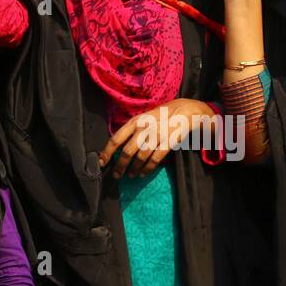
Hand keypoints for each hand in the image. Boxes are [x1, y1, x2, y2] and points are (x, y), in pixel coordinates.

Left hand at [99, 99, 213, 177]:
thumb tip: (117, 146)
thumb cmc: (160, 116)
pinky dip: (147, 169)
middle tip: (117, 175)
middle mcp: (143, 128)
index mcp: (134, 122)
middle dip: (120, 166)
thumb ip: (132, 130)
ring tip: (130, 175)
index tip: (102, 163)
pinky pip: (154, 160)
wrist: (183, 110)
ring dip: (133, 169)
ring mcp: (155, 136)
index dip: (107, 152)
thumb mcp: (143, 117)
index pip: (116, 139)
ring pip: (140, 158)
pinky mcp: (167, 143)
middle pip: (127, 151)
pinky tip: (143, 173)